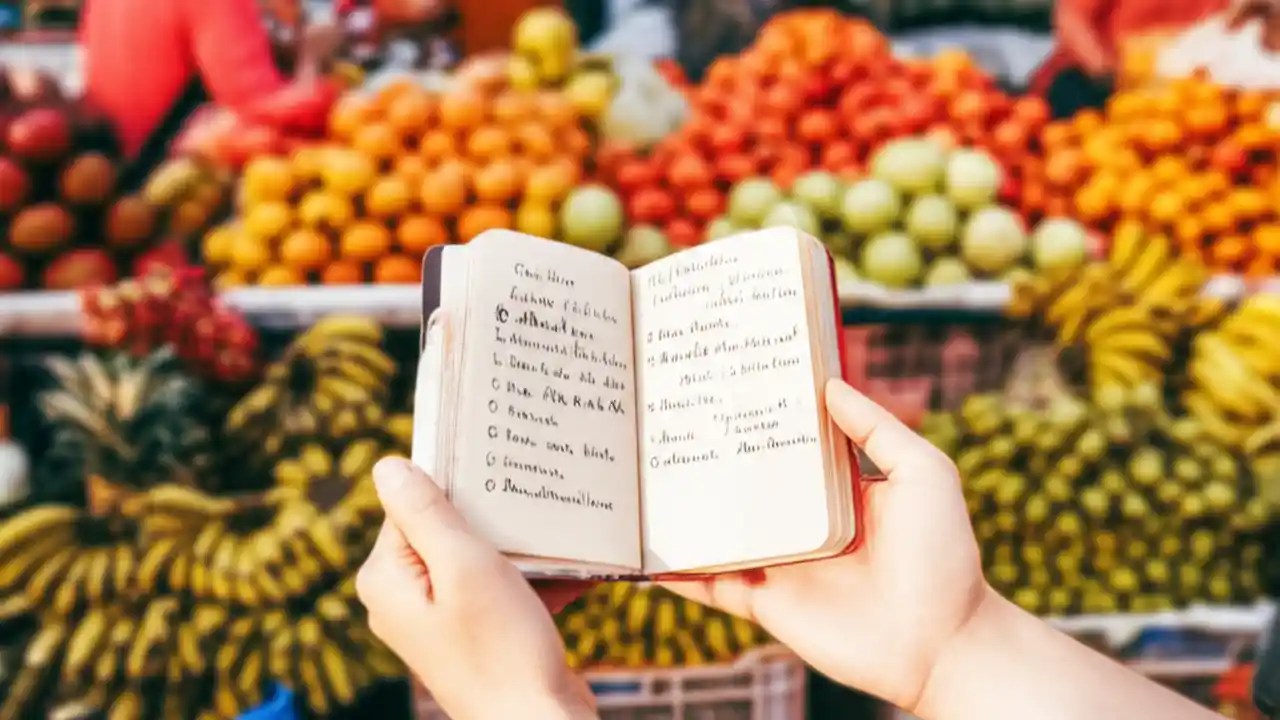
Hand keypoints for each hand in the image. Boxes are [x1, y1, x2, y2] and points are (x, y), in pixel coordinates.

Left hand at [356, 458, 595, 719]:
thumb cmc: (501, 648)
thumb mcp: (464, 565)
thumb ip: (425, 512)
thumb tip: (388, 465)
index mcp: (387, 579)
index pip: (412, 506)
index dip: (456, 489)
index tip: (499, 476)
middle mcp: (404, 599)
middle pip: (447, 530)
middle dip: (494, 517)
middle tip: (534, 500)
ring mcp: (439, 620)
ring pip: (480, 558)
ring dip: (522, 548)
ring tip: (562, 533)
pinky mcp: (474, 635)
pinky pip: (501, 589)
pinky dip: (534, 579)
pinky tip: (577, 569)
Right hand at [662, 379, 986, 712]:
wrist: (940, 644)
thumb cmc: (943, 555)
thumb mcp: (922, 473)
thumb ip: (877, 428)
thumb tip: (830, 383)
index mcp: (838, 490)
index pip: (789, 445)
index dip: (761, 417)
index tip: (725, 383)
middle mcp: (804, 523)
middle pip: (746, 484)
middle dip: (711, 457)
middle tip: (668, 420)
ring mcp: (780, 563)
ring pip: (719, 530)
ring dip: (684, 510)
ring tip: (642, 475)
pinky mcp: (763, 603)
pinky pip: (711, 583)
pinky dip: (678, 570)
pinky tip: (646, 549)